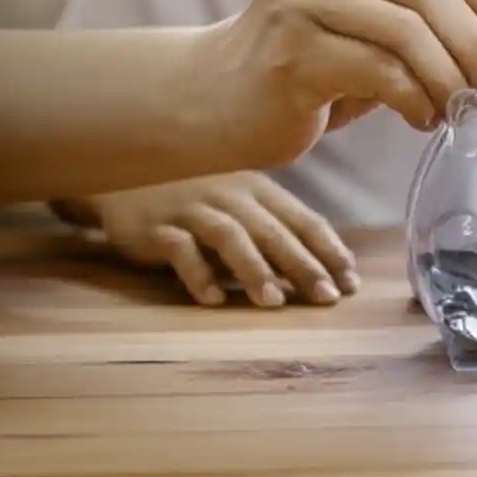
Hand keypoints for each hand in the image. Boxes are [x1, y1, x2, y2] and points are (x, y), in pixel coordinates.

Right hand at [65, 172, 357, 307]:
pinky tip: (214, 300)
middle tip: (328, 297)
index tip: (353, 282)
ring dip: (255, 270)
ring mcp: (193, 208)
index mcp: (259, 189)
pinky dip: (198, 274)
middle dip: (305, 265)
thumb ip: (275, 227)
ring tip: (274, 302)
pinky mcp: (157, 225)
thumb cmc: (194, 194)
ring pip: (231, 237)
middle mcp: (231, 195)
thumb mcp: (239, 201)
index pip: (305, 220)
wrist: (123, 174)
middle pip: (274, 231)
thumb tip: (326, 268)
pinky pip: (180, 249)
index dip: (331, 250)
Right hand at [199, 0, 476, 168]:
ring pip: (410, 34)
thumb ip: (432, 1)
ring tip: (457, 106)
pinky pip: (383, 73)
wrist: (225, 96)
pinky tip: (422, 118)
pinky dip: (417, 101)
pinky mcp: (290, 50)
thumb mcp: (377, 9)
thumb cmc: (319, 55)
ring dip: (450, 80)